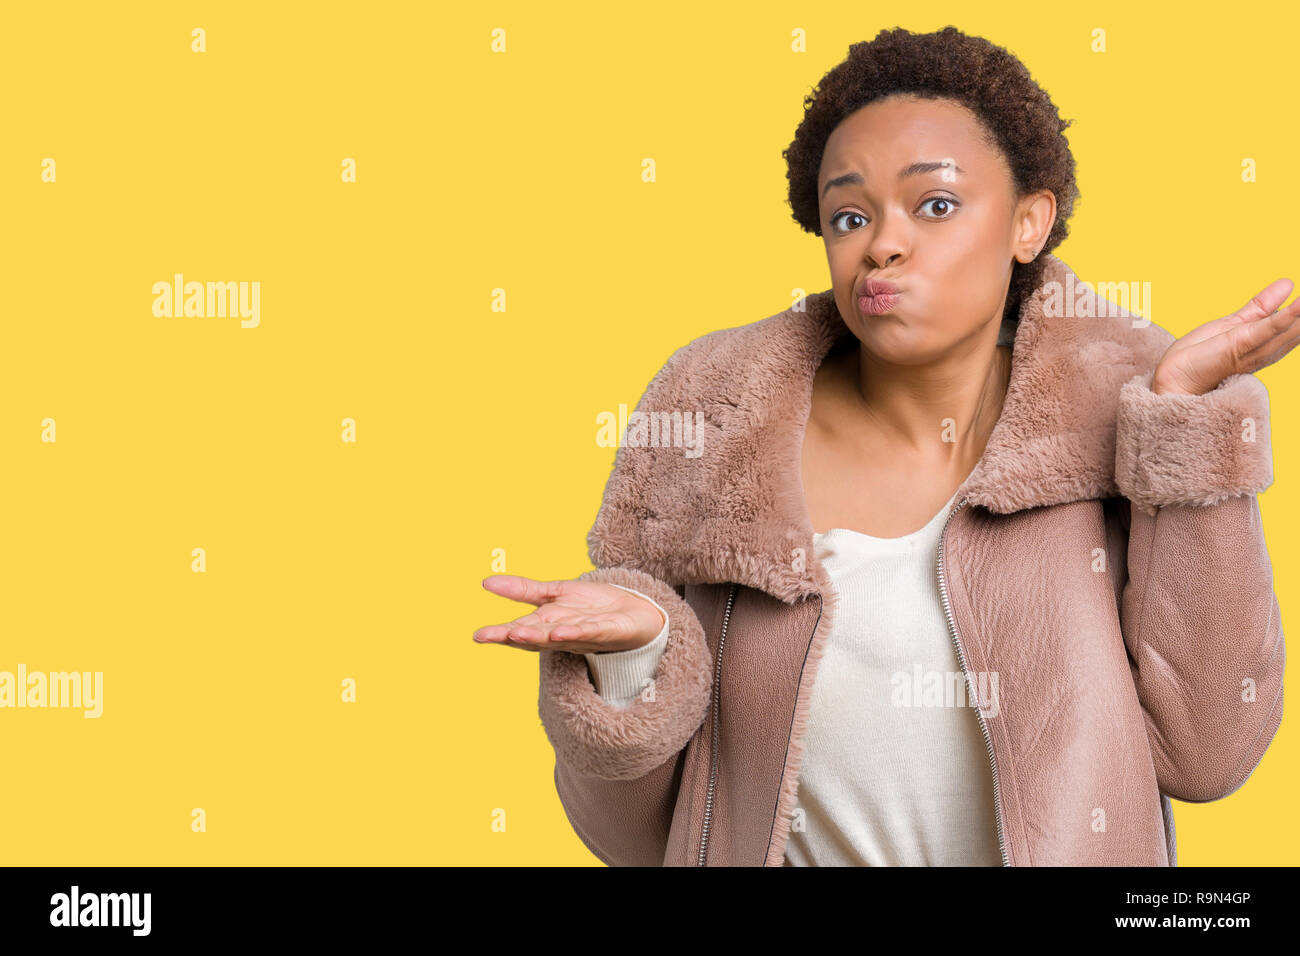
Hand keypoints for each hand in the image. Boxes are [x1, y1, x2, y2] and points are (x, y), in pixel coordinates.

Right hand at [473, 574, 665, 653]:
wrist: (635, 614)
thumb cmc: (592, 608)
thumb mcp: (555, 593)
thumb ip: (523, 591)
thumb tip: (485, 582)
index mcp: (548, 625)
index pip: (520, 630)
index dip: (500, 634)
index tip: (477, 636)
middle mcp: (562, 634)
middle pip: (536, 636)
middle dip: (514, 637)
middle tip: (491, 636)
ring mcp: (585, 635)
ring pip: (559, 637)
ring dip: (541, 636)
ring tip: (518, 634)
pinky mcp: (609, 631)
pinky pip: (591, 632)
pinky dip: (577, 632)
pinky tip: (562, 631)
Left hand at [1151, 278, 1299, 395]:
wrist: (1173, 379)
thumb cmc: (1200, 356)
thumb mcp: (1236, 322)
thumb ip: (1263, 306)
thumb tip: (1288, 283)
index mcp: (1268, 343)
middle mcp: (1267, 349)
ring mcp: (1254, 350)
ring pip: (1291, 330)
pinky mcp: (1238, 347)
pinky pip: (1266, 331)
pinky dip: (1285, 318)